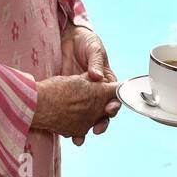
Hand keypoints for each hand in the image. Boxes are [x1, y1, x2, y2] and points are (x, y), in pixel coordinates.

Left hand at [59, 25, 121, 144]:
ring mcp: (80, 95)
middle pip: (100, 113)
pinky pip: (68, 112)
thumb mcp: (94, 49)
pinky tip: (62, 131)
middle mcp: (94, 92)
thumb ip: (96, 62)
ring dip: (82, 129)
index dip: (113, 106)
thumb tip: (96, 76)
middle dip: (99, 123)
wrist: (66, 37)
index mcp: (106, 81)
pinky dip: (66, 123)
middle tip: (96, 130)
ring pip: (83, 117)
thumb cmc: (86, 41)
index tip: (109, 111)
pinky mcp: (66, 96)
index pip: (113, 98)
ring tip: (78, 139)